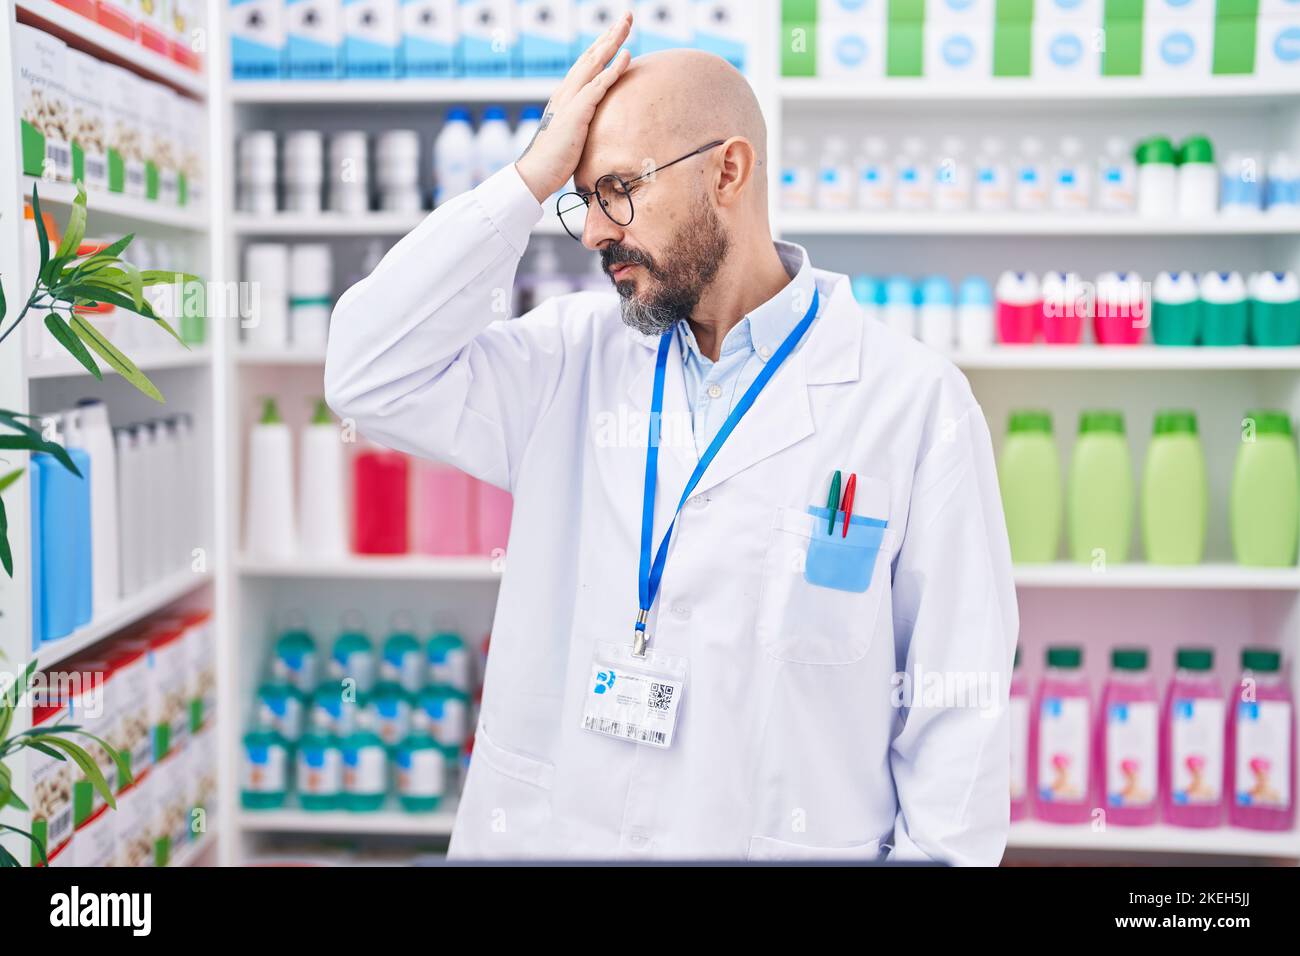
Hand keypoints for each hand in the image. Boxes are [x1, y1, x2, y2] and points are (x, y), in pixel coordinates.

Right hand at [514, 12, 632, 203]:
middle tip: (626, 16)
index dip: (602, 45)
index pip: (587, 64)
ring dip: (612, 41)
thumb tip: (593, 125)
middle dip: (609, 34)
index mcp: (565, 95)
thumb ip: (582, 123)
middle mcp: (566, 91)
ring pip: (595, 62)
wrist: (536, 173)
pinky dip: (613, 69)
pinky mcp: (577, 112)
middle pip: (591, 55)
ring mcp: (570, 99)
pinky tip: (626, 55)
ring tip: (627, 24)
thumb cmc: (554, 160)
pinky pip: (599, 86)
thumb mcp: (572, 135)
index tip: (616, 32)